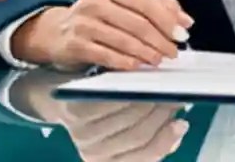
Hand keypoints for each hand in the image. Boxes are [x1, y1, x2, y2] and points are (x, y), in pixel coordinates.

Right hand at [12, 0, 192, 69]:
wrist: (56, 33)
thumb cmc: (95, 19)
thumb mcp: (122, 6)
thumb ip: (155, 7)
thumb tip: (185, 20)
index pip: (144, 2)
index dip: (167, 19)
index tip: (182, 33)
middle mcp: (93, 2)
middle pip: (136, 22)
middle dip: (160, 40)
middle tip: (172, 52)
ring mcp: (82, 23)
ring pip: (124, 40)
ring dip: (146, 53)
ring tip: (158, 60)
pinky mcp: (76, 44)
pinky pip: (107, 55)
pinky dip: (126, 62)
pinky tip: (137, 66)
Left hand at [31, 96, 189, 161]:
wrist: (51, 95)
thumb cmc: (94, 110)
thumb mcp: (120, 127)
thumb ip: (148, 132)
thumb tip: (178, 127)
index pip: (146, 157)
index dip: (167, 140)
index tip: (182, 122)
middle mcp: (95, 155)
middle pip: (138, 137)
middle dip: (161, 115)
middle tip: (175, 95)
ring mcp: (83, 135)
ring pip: (125, 120)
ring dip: (146, 101)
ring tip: (159, 86)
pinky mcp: (73, 113)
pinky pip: (107, 102)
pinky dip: (125, 91)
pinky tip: (136, 81)